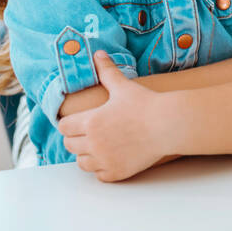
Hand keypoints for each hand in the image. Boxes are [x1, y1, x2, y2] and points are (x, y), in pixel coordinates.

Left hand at [57, 51, 170, 181]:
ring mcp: (105, 159)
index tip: (76, 121)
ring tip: (98, 146)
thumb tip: (98, 54)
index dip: (68, 123)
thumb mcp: (123, 86)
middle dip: (75, 138)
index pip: (63, 127)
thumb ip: (107, 71)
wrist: (168, 124)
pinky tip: (110, 158)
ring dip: (86, 155)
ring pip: (81, 163)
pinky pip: (99, 175)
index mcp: (90, 121)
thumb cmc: (146, 104)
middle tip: (87, 132)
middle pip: (69, 145)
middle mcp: (93, 143)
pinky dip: (102, 169)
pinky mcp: (117, 172)